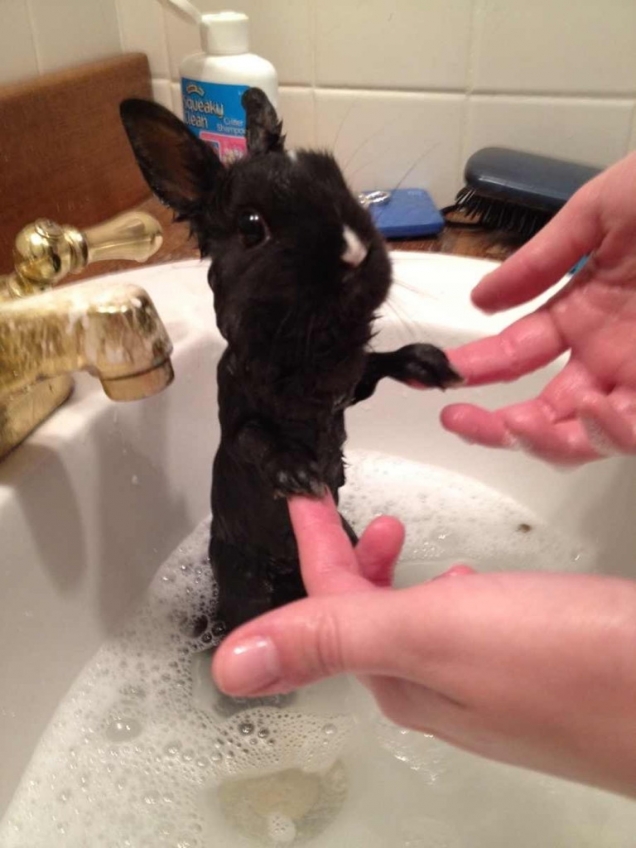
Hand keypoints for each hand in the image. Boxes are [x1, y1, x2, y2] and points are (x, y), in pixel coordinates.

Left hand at [212, 492, 635, 795]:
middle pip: (365, 618)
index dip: (312, 549)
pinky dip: (445, 597)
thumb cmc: (562, 657)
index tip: (300, 496)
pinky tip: (467, 586)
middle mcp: (436, 690)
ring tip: (398, 536)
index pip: (327, 611)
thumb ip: (333, 641)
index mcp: (401, 677)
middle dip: (349, 563)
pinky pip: (460, 631)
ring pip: (412, 622)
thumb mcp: (435, 636)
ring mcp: (486, 687)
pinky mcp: (531, 673)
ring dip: (392, 579)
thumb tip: (228, 669)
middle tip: (361, 513)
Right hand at [441, 151, 635, 464]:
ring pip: (584, 438)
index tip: (441, 375)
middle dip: (495, 424)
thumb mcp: (605, 209)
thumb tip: (481, 302)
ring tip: (518, 420)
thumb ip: (541, 258)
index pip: (520, 354)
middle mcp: (610, 356)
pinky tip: (589, 408)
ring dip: (543, 438)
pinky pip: (634, 433)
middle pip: (543, 412)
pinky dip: (607, 433)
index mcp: (585, 313)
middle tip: (460, 418)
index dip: (479, 368)